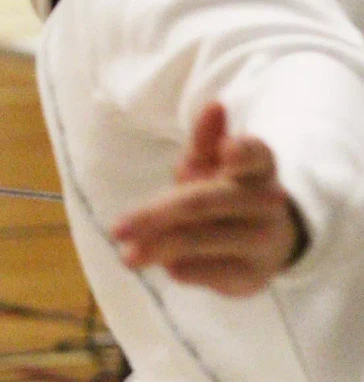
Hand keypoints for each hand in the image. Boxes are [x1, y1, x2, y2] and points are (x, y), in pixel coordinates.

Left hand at [110, 102, 305, 296]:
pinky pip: (212, 272)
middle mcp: (267, 202)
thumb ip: (205, 140)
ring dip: (160, 247)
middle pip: (204, 203)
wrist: (263, 243)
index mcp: (258, 167)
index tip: (227, 149)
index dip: (243, 152)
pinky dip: (184, 268)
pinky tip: (166, 267)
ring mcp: (263, 240)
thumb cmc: (222, 191)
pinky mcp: (254, 275)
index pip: (256, 155)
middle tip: (116, 229)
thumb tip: (215, 106)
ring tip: (128, 256)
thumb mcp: (210, 164)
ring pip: (203, 240)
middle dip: (156, 216)